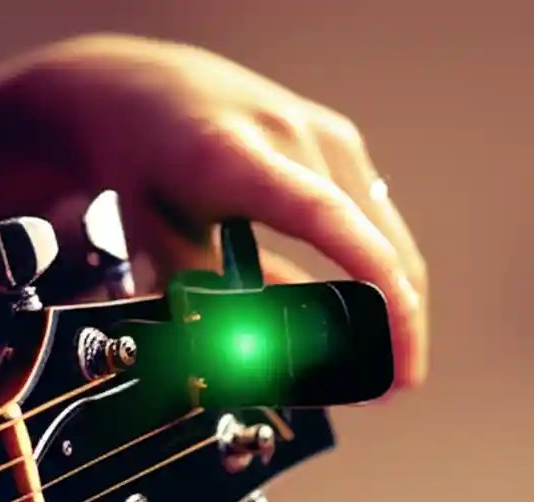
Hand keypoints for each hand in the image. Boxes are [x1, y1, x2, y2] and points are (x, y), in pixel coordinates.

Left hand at [0, 33, 427, 388]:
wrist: (136, 87)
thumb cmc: (134, 157)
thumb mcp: (149, 235)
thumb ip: (200, 298)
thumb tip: (250, 364)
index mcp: (232, 156)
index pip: (322, 216)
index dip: (370, 282)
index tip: (397, 341)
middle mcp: (288, 135)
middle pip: (373, 234)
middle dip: (398, 318)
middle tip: (395, 383)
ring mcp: (320, 132)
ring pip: (384, 229)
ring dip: (394, 294)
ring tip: (385, 357)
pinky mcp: (335, 139)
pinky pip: (372, 212)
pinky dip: (376, 261)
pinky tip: (369, 306)